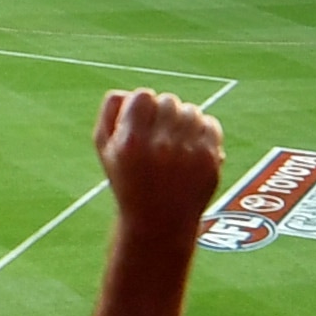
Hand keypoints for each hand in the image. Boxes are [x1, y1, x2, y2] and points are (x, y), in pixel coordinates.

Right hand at [92, 89, 229, 233]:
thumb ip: (109, 112)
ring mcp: (188, 153)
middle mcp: (160, 146)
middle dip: (164, 115)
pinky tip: (191, 149)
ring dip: (184, 122)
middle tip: (159, 137)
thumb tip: (128, 92)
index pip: (143, 96)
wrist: (159, 223)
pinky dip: (202, 131)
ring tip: (176, 143)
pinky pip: (210, 124)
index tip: (142, 124)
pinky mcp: (209, 160)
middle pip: (169, 101)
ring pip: (191, 110)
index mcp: (131, 142)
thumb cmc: (128, 182)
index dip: (143, 107)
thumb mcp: (105, 150)